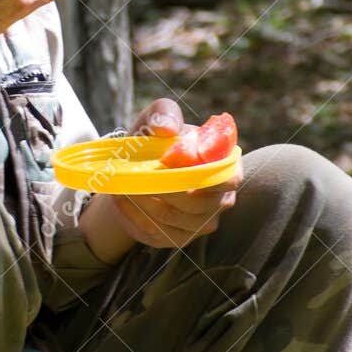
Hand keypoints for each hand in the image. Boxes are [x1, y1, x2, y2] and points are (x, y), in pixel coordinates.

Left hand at [77, 99, 241, 262]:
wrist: (135, 172)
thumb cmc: (155, 142)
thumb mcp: (157, 119)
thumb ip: (164, 114)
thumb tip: (165, 128)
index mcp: (226, 166)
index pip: (228, 177)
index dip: (202, 173)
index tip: (167, 161)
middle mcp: (220, 198)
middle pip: (199, 203)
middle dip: (163, 188)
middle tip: (135, 175)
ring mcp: (201, 222)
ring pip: (174, 217)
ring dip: (144, 201)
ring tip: (124, 184)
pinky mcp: (179, 238)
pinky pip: (158, 232)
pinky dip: (135, 215)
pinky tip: (122, 199)